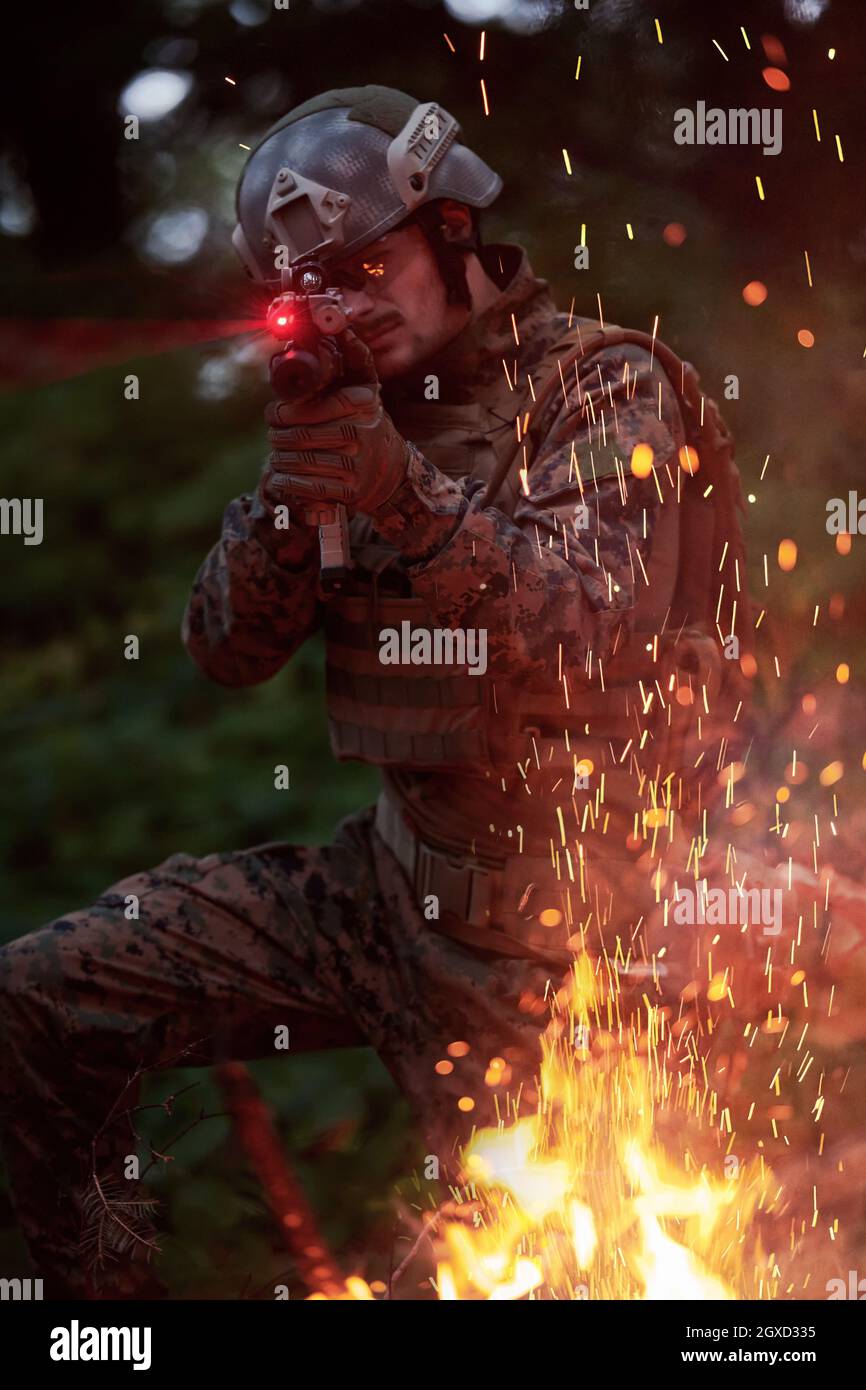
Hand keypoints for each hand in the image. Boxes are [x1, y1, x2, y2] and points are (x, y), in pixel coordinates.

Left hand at [265, 331, 410, 517]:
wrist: (391, 472)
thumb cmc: (367, 423)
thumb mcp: (366, 388)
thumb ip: (353, 357)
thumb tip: (341, 326)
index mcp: (362, 404)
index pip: (310, 407)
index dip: (284, 412)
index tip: (273, 413)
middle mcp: (361, 433)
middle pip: (300, 435)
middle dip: (278, 436)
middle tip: (273, 435)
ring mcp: (356, 464)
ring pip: (300, 460)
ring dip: (280, 459)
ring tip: (277, 454)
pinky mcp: (349, 490)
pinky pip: (306, 486)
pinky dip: (287, 482)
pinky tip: (282, 476)